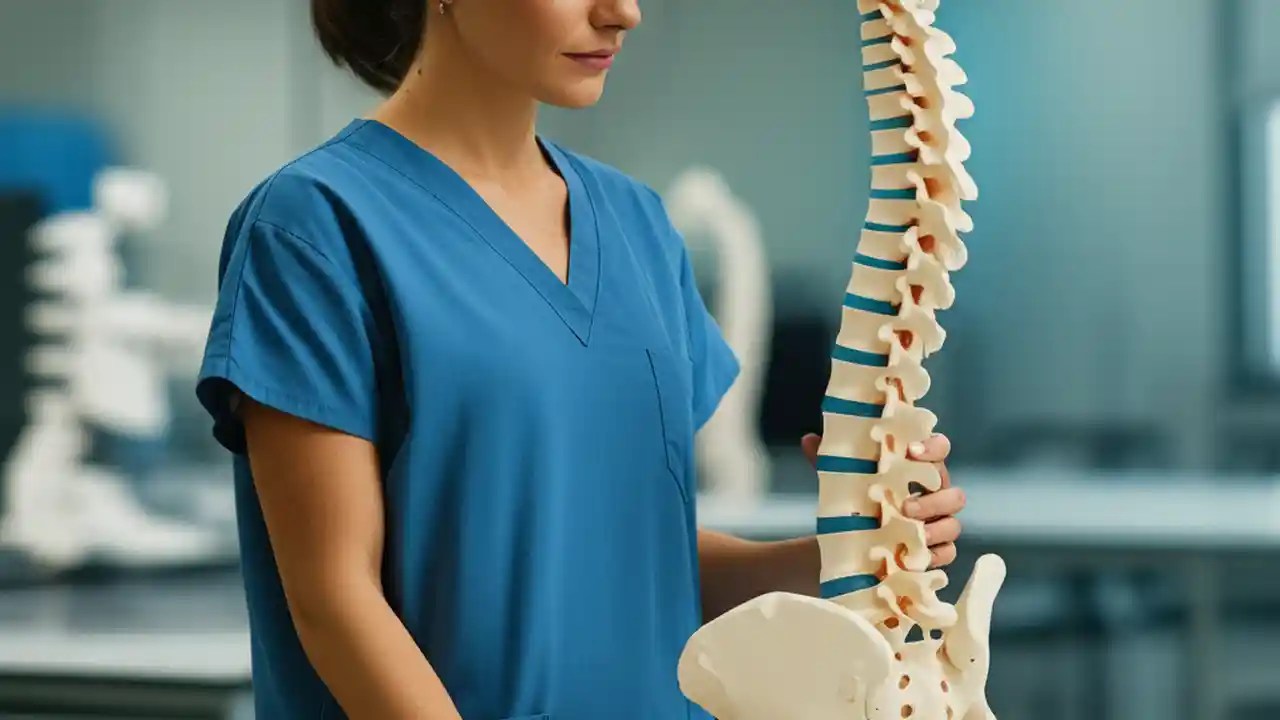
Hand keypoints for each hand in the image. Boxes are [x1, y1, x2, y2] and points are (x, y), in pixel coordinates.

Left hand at [801, 432, 964, 568]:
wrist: (853, 542)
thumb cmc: (858, 500)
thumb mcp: (843, 480)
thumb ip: (829, 461)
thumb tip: (808, 440)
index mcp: (920, 469)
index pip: (940, 450)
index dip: (934, 447)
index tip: (912, 450)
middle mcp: (936, 495)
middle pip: (954, 495)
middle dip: (933, 500)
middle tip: (904, 506)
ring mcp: (940, 525)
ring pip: (953, 526)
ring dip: (935, 529)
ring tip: (910, 534)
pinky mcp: (938, 552)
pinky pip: (947, 554)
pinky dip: (933, 555)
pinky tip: (913, 557)